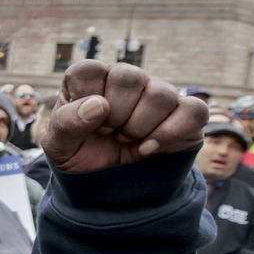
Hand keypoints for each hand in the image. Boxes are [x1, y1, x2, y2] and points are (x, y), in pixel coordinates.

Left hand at [42, 61, 206, 172]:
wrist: (108, 182)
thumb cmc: (80, 155)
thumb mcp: (58, 145)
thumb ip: (66, 123)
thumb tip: (97, 105)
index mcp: (90, 79)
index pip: (90, 70)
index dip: (87, 101)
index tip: (87, 122)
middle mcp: (125, 80)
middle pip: (130, 77)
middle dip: (116, 115)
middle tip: (109, 133)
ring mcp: (157, 94)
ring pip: (161, 94)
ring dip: (140, 127)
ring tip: (127, 140)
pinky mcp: (185, 112)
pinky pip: (194, 110)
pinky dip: (171, 133)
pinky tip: (149, 147)